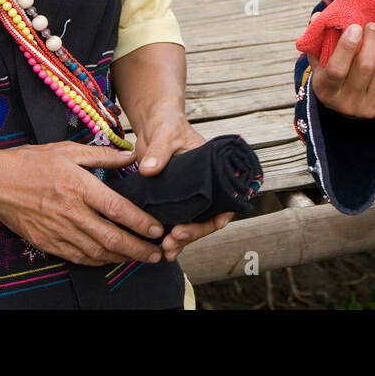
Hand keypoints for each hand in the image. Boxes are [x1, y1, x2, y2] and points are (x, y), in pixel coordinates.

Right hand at [0, 142, 171, 266]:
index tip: (157, 229)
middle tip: (158, 253)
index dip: (140, 222)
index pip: (117, 209)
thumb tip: (131, 156)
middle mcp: (70, 212)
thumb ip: (103, 155)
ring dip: (121, 257)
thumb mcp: (69, 150)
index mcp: (79, 187)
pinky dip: (98, 260)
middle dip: (138, 249)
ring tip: (140, 258)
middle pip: (111, 237)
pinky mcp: (46, 242)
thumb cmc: (32, 162)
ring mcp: (57, 231)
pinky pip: (77, 257)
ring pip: (96, 251)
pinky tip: (111, 259)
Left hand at [133, 110, 232, 259]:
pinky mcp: (173, 201)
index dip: (223, 212)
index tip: (216, 224)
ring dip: (182, 240)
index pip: (225, 196)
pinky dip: (171, 237)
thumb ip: (159, 152)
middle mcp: (205, 186)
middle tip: (175, 238)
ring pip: (192, 224)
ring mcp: (190, 196)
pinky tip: (163, 250)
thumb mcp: (166, 135)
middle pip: (208, 216)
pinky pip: (176, 222)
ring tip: (167, 250)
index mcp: (214, 170)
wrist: (153, 127)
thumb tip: (149, 169)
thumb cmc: (168, 125)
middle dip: (194, 232)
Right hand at [308, 22, 374, 119]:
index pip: (337, 69)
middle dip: (371, 40)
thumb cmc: (335, 76)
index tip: (355, 27)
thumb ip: (318, 39)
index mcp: (326, 91)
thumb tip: (318, 16)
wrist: (351, 106)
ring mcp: (369, 110)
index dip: (347, 46)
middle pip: (366, 66)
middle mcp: (347, 104)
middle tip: (371, 26)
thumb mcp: (321, 62)